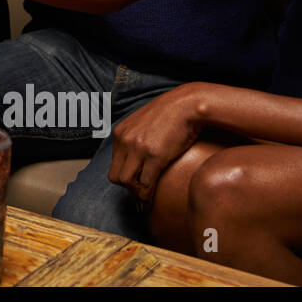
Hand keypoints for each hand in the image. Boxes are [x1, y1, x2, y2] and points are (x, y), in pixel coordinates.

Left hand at [108, 83, 207, 203]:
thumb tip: (137, 152)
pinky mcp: (155, 156)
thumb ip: (136, 135)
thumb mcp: (144, 121)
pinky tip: (155, 196)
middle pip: (115, 175)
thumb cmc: (171, 113)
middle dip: (127, 188)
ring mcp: (138, 148)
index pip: (113, 163)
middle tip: (141, 192)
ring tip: (147, 195)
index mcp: (120, 132)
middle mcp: (125, 140)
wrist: (188, 104)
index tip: (136, 183)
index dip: (125, 176)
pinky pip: (146, 183)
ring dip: (137, 193)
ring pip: (126, 182)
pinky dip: (149, 194)